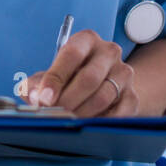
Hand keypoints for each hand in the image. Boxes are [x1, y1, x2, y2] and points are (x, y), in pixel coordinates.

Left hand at [21, 29, 138, 116]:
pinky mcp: (132, 95)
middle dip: (67, 100)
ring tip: (66, 122)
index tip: (43, 98)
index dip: (56, 78)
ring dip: (81, 113)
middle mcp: (109, 52)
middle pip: (89, 78)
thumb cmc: (69, 77)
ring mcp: (123, 73)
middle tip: (53, 115)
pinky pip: (118, 113)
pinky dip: (99, 122)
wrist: (103, 84)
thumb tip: (34, 97)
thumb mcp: (50, 75)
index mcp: (86, 40)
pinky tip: (86, 126)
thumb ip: (36, 84)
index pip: (71, 54)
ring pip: (103, 97)